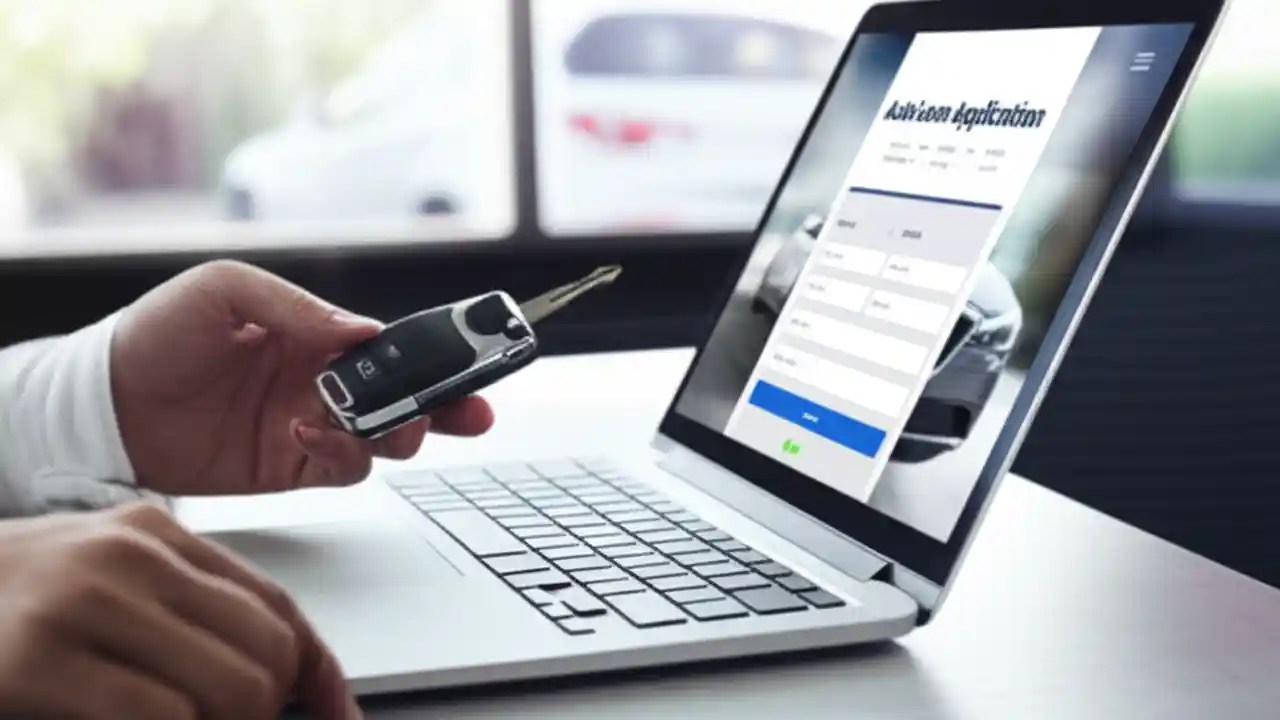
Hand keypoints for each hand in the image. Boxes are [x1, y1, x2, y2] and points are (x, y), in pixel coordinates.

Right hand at [0, 502, 359, 718]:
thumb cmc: (9, 604)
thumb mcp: (110, 586)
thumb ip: (192, 612)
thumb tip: (289, 675)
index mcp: (156, 534)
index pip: (276, 608)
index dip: (318, 675)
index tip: (336, 717)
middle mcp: (130, 557)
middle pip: (264, 653)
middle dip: (263, 712)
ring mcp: (81, 604)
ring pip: (226, 690)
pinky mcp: (34, 661)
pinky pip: (159, 718)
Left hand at [111, 260, 493, 495]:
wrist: (103, 403)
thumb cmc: (157, 333)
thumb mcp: (224, 290)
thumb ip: (298, 308)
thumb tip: (366, 331)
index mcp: (317, 333)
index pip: (394, 343)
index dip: (438, 351)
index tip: (472, 358)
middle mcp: (324, 380)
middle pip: (407, 395)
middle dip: (445, 405)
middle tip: (465, 411)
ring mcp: (312, 425)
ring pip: (385, 437)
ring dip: (398, 432)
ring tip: (385, 424)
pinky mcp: (292, 466)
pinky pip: (343, 468)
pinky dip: (343, 454)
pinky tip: (311, 432)